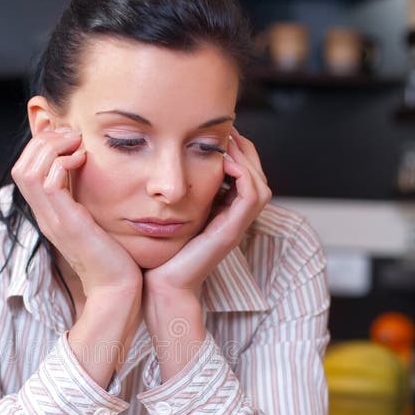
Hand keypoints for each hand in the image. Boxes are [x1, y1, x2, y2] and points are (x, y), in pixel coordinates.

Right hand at [12, 127, 142, 387]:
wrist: (118, 290)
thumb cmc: (115, 258)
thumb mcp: (97, 223)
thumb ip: (90, 201)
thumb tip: (95, 178)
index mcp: (51, 214)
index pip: (26, 170)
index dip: (42, 147)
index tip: (71, 140)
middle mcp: (46, 216)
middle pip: (21, 166)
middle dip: (45, 141)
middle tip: (73, 137)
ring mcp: (53, 220)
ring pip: (28, 170)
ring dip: (52, 147)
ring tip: (76, 145)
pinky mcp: (66, 223)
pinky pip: (47, 182)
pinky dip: (62, 163)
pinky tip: (82, 162)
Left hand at [143, 128, 271, 378]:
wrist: (157, 287)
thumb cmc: (154, 254)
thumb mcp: (163, 217)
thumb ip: (169, 195)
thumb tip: (155, 169)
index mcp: (220, 215)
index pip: (242, 175)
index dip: (235, 151)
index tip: (216, 131)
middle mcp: (232, 220)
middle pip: (256, 175)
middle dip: (244, 149)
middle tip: (228, 128)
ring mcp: (234, 227)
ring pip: (259, 183)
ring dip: (246, 158)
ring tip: (228, 140)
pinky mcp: (230, 232)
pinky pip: (251, 196)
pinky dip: (243, 175)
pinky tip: (225, 160)